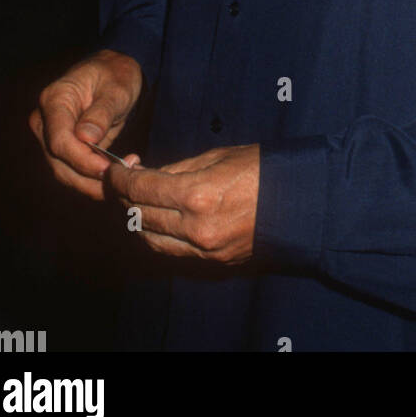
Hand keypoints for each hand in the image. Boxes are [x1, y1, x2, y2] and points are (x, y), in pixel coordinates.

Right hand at [28, 49, 142, 201]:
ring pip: (63, 171)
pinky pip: (72, 170)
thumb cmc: (115, 75)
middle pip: (58, 161)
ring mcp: (49, 136)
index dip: (81, 160)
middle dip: (88, 177)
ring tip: (122, 180)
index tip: (107, 169)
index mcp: (54, 99)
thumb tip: (85, 138)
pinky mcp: (61, 148)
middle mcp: (45, 120)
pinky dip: (92, 179)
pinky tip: (115, 178)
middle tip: (121, 180)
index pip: (59, 140)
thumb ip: (101, 112)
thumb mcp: (116, 88)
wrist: (113, 73)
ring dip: (91, 183)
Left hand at [107, 144, 259, 263]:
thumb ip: (179, 168)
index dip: (120, 178)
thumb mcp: (219, 156)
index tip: (114, 168)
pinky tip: (159, 218)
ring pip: (149, 238)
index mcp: (196, 194)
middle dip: (124, 196)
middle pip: (139, 215)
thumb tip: (149, 174)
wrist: (301, 202)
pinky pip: (171, 250)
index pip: (140, 188)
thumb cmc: (263, 169)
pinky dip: (157, 234)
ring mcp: (203, 248)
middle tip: (123, 180)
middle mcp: (194, 227)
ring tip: (138, 199)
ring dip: (137, 219)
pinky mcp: (212, 260)